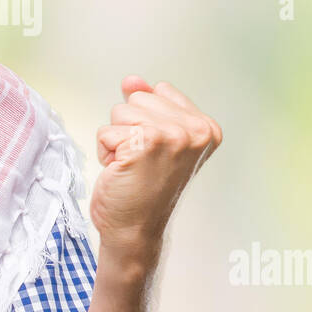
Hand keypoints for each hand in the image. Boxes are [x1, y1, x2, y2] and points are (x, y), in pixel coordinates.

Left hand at [90, 76, 220, 266]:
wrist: (135, 230)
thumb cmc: (144, 190)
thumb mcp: (155, 139)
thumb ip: (149, 105)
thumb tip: (132, 80)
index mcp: (206, 128)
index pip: (158, 92)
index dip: (146, 121)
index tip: (156, 153)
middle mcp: (195, 130)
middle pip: (138, 99)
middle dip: (129, 127)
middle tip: (142, 161)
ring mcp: (173, 135)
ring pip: (120, 111)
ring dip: (117, 140)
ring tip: (132, 165)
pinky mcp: (146, 142)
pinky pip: (107, 131)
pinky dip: (106, 151)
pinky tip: (121, 171)